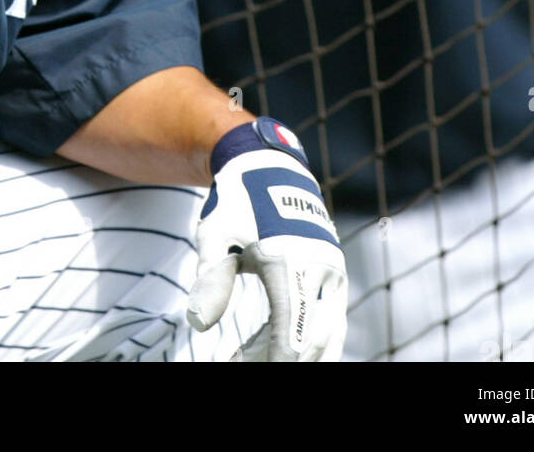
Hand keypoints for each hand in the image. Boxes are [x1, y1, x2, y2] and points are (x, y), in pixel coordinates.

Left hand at [187, 117, 347, 361]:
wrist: (268, 166)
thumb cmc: (236, 202)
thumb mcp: (216, 236)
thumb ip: (211, 280)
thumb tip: (197, 324)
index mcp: (291, 261)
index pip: (292, 332)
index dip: (274, 360)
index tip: (247, 368)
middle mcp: (320, 268)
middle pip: (312, 339)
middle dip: (279, 360)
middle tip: (237, 363)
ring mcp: (333, 272)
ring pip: (328, 334)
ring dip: (297, 355)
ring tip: (254, 359)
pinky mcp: (336, 275)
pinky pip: (330, 320)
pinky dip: (306, 339)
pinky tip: (270, 349)